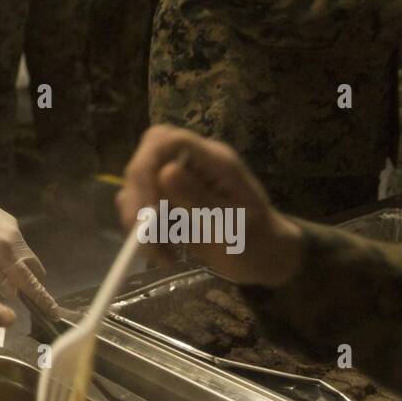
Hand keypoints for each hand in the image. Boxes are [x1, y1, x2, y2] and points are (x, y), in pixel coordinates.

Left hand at [0, 194, 60, 317]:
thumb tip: (16, 294)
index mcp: (5, 251)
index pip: (28, 279)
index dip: (41, 297)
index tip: (54, 312)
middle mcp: (16, 239)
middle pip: (35, 268)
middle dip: (34, 284)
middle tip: (27, 300)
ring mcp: (15, 229)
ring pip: (28, 256)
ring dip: (24, 270)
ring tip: (8, 280)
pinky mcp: (10, 223)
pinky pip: (20, 245)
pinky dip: (16, 257)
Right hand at [115, 125, 304, 287]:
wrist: (265, 260)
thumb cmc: (257, 243)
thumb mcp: (232, 226)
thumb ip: (199, 198)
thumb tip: (164, 171)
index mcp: (213, 161)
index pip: (168, 140)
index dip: (148, 164)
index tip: (151, 207)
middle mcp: (191, 164)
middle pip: (145, 160)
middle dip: (139, 199)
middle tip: (146, 236)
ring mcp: (178, 182)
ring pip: (137, 187)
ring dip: (139, 222)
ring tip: (161, 255)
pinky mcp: (168, 201)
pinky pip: (141, 208)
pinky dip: (144, 232)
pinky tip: (163, 253)